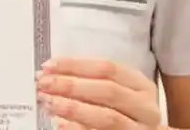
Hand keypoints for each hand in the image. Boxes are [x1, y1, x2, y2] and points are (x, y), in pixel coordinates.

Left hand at [35, 56, 161, 128]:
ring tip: (49, 102)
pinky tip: (60, 124)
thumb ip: (93, 83)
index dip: (76, 65)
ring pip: (107, 116)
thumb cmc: (124, 113)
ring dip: (73, 108)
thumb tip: (54, 74)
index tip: (49, 65)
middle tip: (44, 84)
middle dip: (71, 85)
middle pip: (107, 90)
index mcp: (141, 86)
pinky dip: (79, 129)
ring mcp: (139, 129)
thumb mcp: (118, 93)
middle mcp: (145, 107)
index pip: (108, 68)